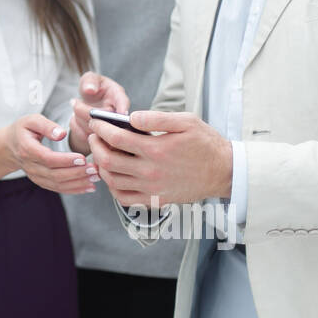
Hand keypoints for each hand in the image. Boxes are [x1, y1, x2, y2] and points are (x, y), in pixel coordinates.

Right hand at [2, 113, 95, 195]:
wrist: (10, 145)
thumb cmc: (23, 130)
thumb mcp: (31, 120)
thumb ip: (46, 125)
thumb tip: (61, 133)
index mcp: (27, 149)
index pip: (48, 158)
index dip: (65, 160)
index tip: (82, 157)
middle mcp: (31, 166)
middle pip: (55, 174)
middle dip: (77, 173)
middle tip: (94, 169)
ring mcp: (36, 176)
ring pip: (58, 184)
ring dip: (78, 183)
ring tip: (95, 177)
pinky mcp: (42, 181)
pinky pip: (58, 188)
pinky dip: (74, 189)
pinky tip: (89, 187)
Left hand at [68, 71, 129, 155]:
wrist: (87, 105)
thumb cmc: (91, 90)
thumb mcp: (90, 80)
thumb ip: (90, 81)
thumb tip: (90, 90)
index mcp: (119, 97)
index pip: (124, 102)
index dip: (122, 107)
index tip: (118, 111)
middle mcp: (118, 116)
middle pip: (106, 119)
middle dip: (86, 111)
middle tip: (75, 102)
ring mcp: (110, 131)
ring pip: (93, 130)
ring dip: (79, 118)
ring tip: (76, 107)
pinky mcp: (100, 142)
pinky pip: (84, 137)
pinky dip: (76, 127)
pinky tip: (77, 119)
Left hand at [87, 110, 232, 208]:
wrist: (224, 171)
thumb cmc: (205, 143)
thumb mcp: (186, 121)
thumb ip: (156, 117)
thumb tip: (131, 116)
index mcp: (156, 149)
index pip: (116, 138)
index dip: (100, 128)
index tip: (95, 122)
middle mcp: (150, 171)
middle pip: (108, 161)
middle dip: (95, 145)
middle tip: (94, 136)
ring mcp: (152, 188)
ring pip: (113, 181)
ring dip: (101, 166)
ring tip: (101, 153)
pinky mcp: (156, 200)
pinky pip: (124, 198)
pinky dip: (113, 187)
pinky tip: (114, 175)